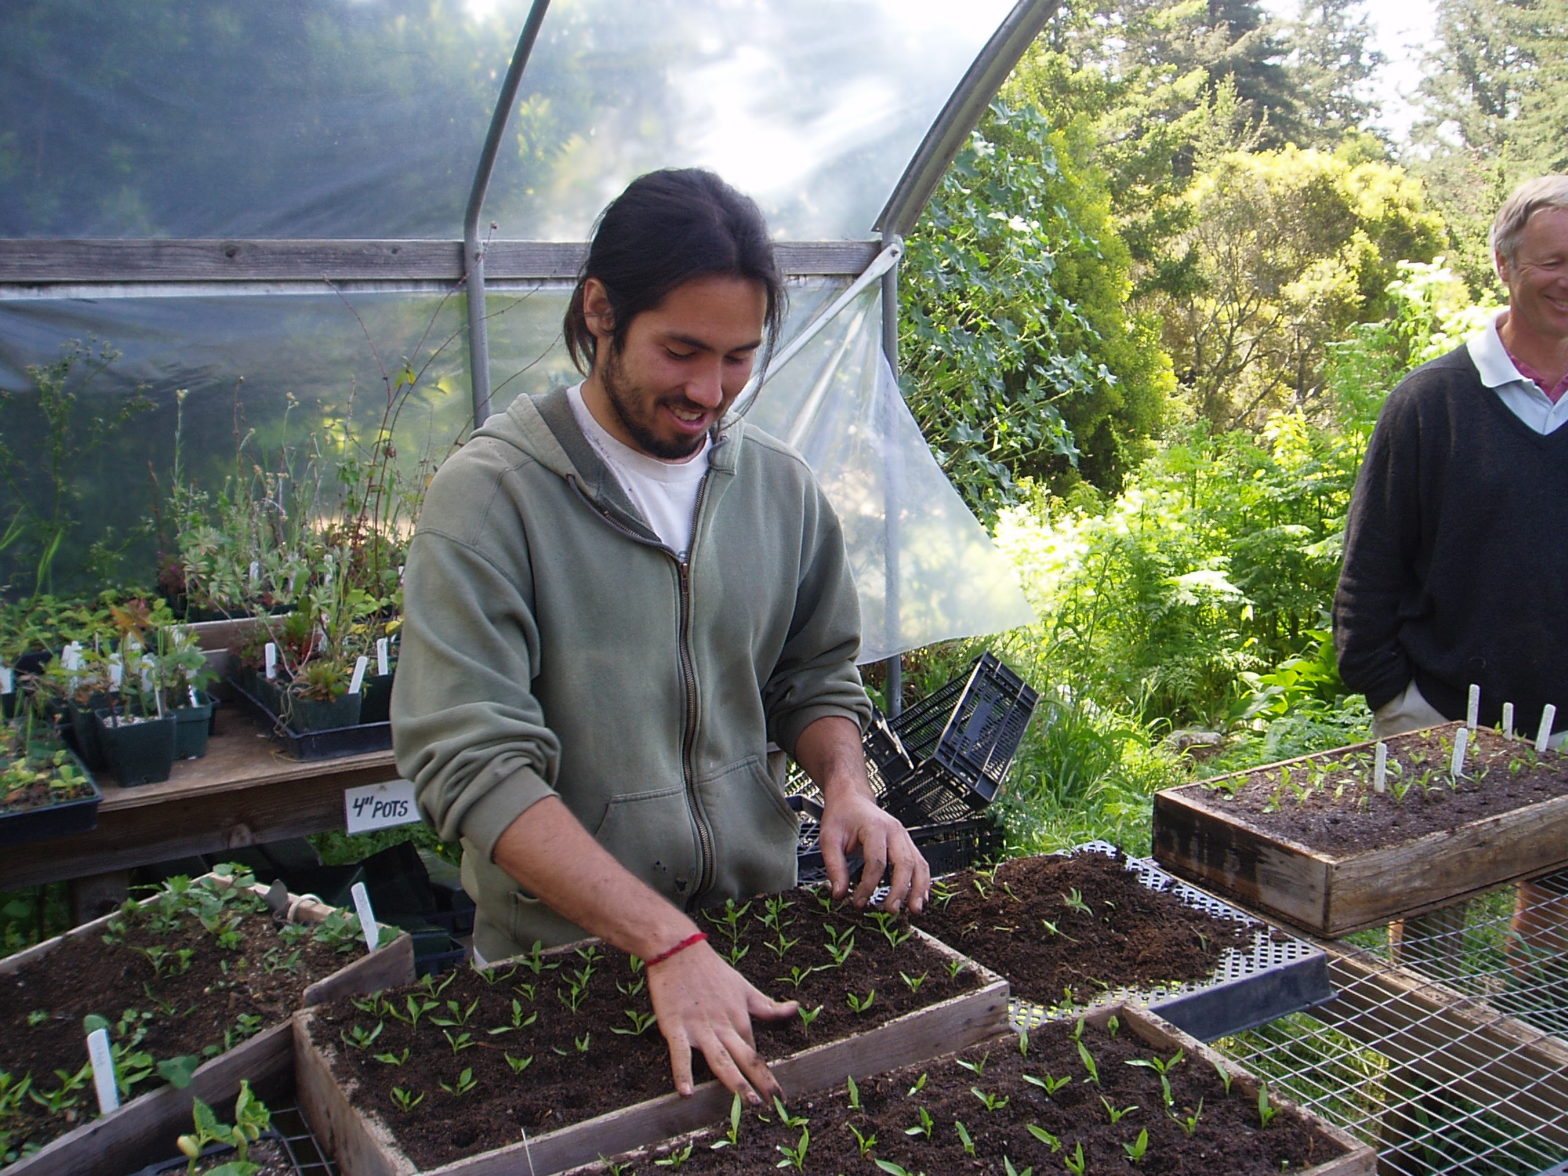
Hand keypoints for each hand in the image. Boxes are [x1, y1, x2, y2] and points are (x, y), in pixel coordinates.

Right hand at [646, 939, 798, 1103]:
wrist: (678, 949)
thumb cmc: (711, 969)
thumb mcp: (744, 987)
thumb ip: (767, 1005)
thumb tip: (796, 1008)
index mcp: (738, 1017)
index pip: (754, 1052)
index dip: (766, 1076)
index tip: (778, 1097)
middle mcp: (723, 1025)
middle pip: (745, 1057)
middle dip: (760, 1082)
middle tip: (774, 1106)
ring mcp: (699, 1027)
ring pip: (720, 1059)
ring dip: (735, 1082)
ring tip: (748, 1102)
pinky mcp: (675, 1026)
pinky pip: (680, 1053)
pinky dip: (682, 1073)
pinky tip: (686, 1093)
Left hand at [818, 791, 931, 912]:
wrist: (852, 798)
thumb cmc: (841, 817)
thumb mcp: (829, 839)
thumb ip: (834, 866)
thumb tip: (839, 894)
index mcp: (874, 827)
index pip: (876, 861)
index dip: (868, 885)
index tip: (857, 902)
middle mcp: (895, 831)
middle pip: (904, 863)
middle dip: (900, 890)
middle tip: (890, 910)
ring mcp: (904, 836)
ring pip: (918, 864)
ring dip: (918, 888)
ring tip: (913, 910)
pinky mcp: (907, 843)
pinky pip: (920, 863)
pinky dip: (923, 881)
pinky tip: (920, 898)